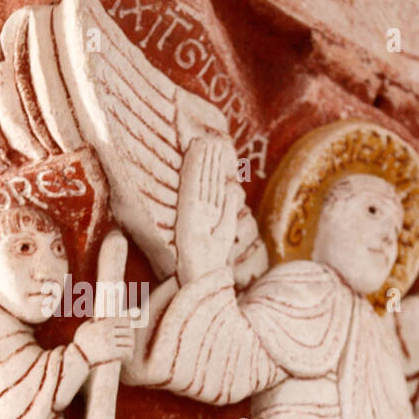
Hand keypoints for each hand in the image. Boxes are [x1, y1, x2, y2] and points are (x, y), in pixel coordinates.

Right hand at [73, 315, 132, 365]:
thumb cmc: (80, 342)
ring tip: (130, 349)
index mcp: (104, 323)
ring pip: (129, 342)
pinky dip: (129, 355)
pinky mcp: (111, 353)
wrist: (76, 358)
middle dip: (131, 336)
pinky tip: (128, 357)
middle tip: (131, 340)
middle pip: (128, 331)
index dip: (129, 325)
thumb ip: (96, 320)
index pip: (125, 321)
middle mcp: (108, 332)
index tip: (130, 328)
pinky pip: (126, 352)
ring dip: (131, 346)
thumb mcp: (86, 326)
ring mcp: (110, 342)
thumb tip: (104, 315)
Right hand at [176, 134, 240, 283]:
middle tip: (210, 138)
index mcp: (207, 215)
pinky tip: (195, 154)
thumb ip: (228, 208)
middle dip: (208, 160)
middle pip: (205, 180)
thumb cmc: (212, 262)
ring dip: (199, 159)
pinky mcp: (186, 216)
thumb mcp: (225, 230)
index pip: (212, 187)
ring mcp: (191, 213)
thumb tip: (231, 187)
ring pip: (197, 180)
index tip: (216, 148)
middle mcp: (197, 211)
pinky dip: (192, 170)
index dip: (214, 168)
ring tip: (202, 139)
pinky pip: (190, 189)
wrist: (203, 280)